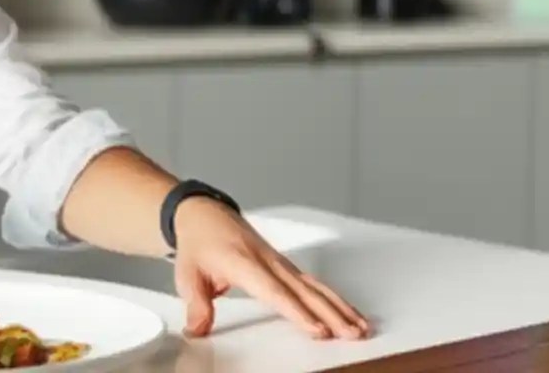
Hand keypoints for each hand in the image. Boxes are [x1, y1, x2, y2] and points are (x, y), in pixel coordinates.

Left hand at [171, 198, 370, 340]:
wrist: (202, 214)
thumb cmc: (198, 242)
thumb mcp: (188, 274)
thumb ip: (197, 305)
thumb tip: (198, 329)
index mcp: (244, 262)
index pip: (275, 291)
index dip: (297, 311)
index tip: (317, 329)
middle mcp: (267, 261)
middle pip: (304, 291)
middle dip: (330, 313)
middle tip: (351, 334)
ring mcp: (279, 262)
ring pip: (315, 286)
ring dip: (340, 307)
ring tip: (360, 327)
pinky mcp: (285, 266)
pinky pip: (314, 283)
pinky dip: (335, 298)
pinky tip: (350, 313)